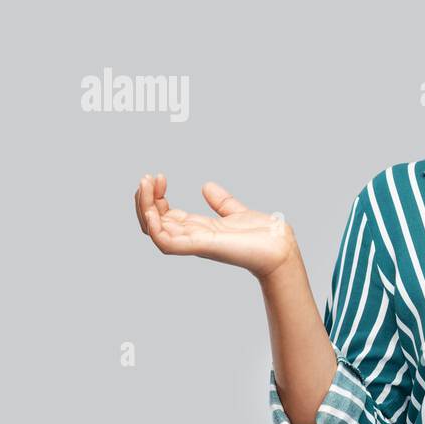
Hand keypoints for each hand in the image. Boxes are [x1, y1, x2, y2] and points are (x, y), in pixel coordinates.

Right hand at [132, 172, 298, 280]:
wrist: (280, 246)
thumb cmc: (263, 236)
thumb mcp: (236, 212)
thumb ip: (221, 202)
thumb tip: (206, 186)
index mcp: (198, 229)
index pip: (164, 215)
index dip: (155, 197)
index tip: (159, 177)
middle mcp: (192, 237)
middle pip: (154, 222)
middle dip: (144, 200)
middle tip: (146, 178)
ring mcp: (194, 243)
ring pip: (154, 230)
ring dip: (144, 208)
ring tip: (145, 185)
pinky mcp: (201, 247)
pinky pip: (166, 243)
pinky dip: (154, 227)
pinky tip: (153, 210)